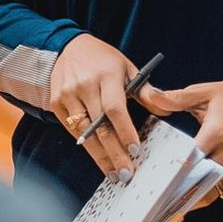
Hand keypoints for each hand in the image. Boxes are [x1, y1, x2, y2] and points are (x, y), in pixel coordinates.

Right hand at [49, 35, 143, 180]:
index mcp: (106, 75)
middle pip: (100, 126)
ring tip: (114, 174)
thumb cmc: (103, 60)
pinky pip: (73, 130)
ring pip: (84, 133)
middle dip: (114, 153)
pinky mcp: (56, 103)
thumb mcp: (127, 68)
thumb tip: (166, 111)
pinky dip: (87, 146)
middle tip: (126, 174)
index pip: (115, 108)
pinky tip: (99, 159)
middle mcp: (85, 85)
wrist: (67, 47)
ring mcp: (67, 95)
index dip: (125, 131)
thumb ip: (144, 91)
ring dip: (100, 156)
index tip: (135, 151)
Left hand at [137, 76, 222, 204]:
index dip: (177, 167)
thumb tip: (153, 97)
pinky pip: (222, 186)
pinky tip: (191, 195)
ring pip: (213, 187)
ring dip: (194, 194)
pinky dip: (207, 191)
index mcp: (218, 131)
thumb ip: (177, 98)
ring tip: (172, 202)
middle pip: (202, 177)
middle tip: (161, 197)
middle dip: (182, 187)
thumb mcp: (205, 91)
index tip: (160, 176)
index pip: (194, 157)